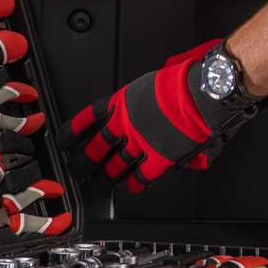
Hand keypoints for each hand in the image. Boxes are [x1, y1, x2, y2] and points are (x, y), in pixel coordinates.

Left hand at [69, 39, 242, 191]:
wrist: (202, 91)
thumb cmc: (183, 80)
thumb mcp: (150, 84)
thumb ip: (141, 100)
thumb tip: (142, 109)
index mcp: (121, 103)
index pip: (87, 120)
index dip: (73, 133)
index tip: (65, 140)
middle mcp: (125, 126)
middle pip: (95, 149)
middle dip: (82, 163)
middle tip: (76, 170)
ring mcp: (140, 144)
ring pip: (113, 167)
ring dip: (103, 179)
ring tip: (95, 187)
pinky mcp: (159, 158)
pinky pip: (142, 177)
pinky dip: (135, 184)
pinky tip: (130, 187)